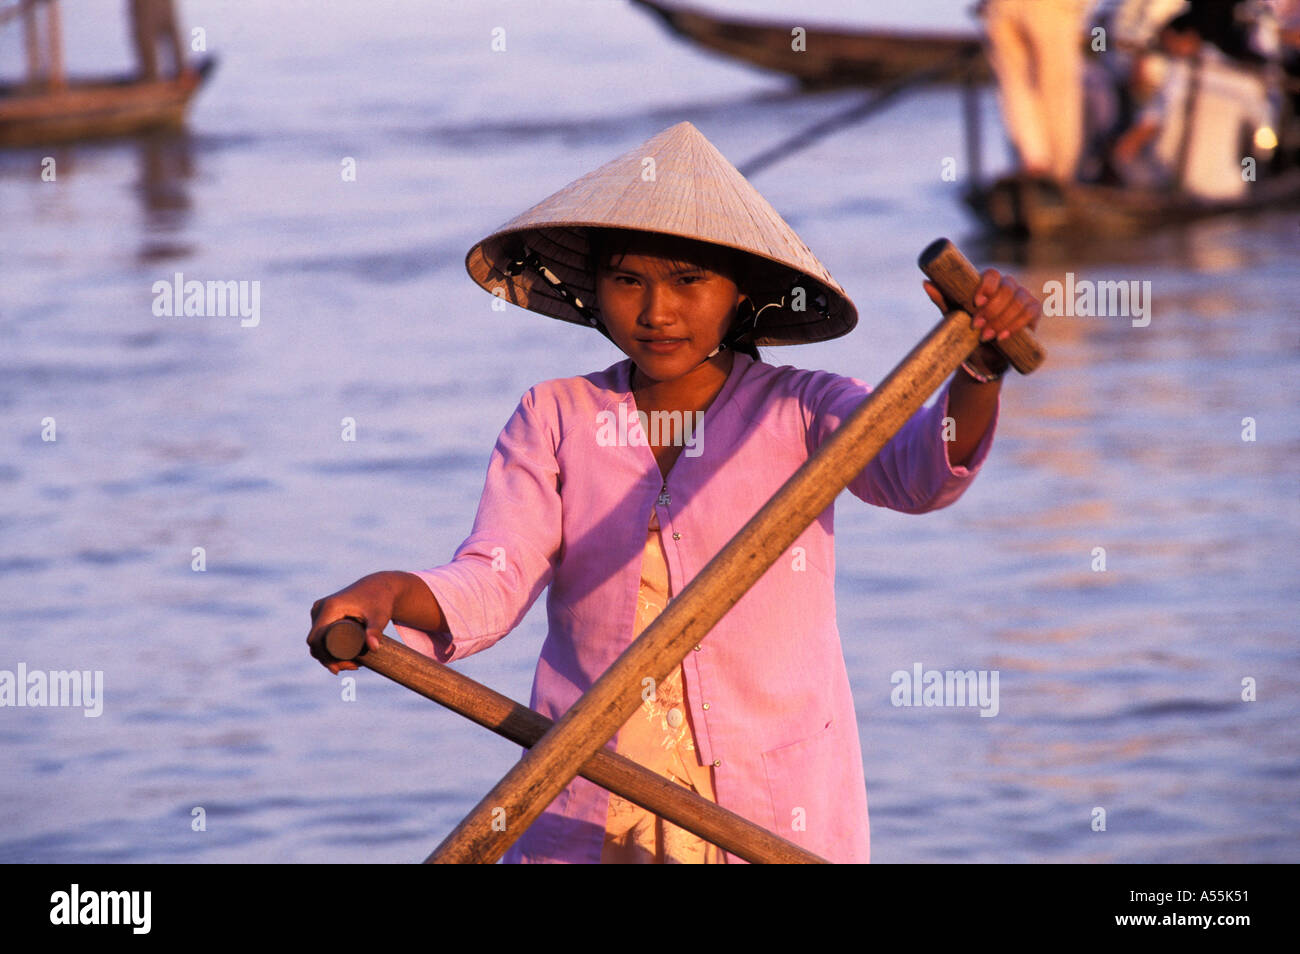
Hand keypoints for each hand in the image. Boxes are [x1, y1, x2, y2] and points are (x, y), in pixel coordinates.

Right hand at [306, 574, 394, 673]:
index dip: (324, 657)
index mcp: (329, 608)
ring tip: (351, 664)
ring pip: (316, 639)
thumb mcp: (379, 617)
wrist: (380, 586)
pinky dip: (324, 647)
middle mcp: (320, 607)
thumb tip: (373, 648)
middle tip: (354, 667)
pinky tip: (338, 658)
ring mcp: (320, 609)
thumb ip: (376, 630)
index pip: (316, 639)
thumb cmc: (381, 601)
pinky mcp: (323, 612)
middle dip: (329, 659)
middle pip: (315, 641)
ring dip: (327, 655)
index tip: (341, 668)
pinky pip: (318, 633)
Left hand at [923, 268, 1040, 343]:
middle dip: (992, 309)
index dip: (986, 286)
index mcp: (989, 282)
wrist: (983, 355)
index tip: (976, 302)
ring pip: (1018, 302)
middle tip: (977, 326)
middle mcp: (1007, 286)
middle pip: (1006, 288)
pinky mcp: (1033, 312)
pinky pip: (1030, 312)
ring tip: (986, 336)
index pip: (992, 274)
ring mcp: (1022, 297)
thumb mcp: (953, 315)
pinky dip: (1016, 325)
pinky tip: (1004, 336)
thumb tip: (925, 283)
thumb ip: (942, 299)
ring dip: (1002, 320)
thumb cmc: (966, 329)